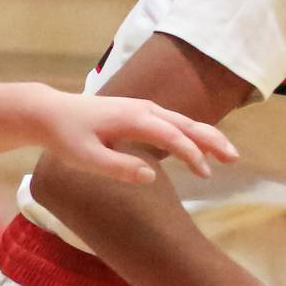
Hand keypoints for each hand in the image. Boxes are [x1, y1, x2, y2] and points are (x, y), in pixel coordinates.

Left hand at [33, 88, 237, 183]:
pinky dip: (193, 134)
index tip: (205, 173)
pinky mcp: (140, 113)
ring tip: (227, 155)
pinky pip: (174, 123)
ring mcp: (144, 109)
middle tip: (234, 158)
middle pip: (186, 124)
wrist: (50, 112)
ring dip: (207, 137)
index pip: (173, 135)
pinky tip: (200, 147)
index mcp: (134, 119)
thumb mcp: (86, 158)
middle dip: (212, 140)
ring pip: (183, 122)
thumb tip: (151, 176)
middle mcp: (144, 109)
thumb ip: (118, 168)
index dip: (191, 153)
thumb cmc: (66, 137)